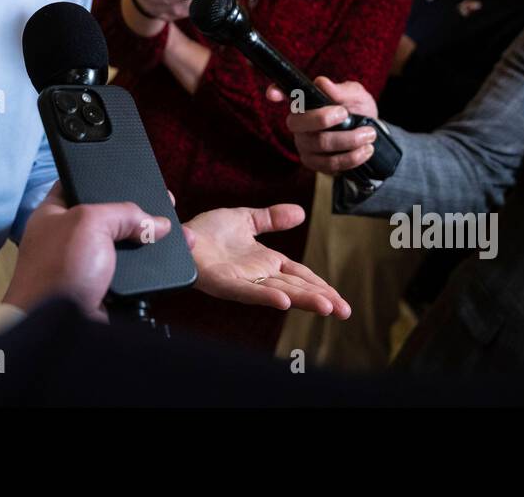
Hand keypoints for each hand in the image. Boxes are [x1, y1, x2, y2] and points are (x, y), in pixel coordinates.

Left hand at [3, 183, 171, 319]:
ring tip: (174, 234)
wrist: (57, 328)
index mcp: (53, 214)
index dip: (105, 178)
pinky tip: (168, 262)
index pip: (80, 185)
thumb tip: (157, 224)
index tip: (132, 176)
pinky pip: (132, 274)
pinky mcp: (104, 289)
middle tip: (163, 206)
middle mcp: (69, 238)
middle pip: (110, 217)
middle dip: (137, 214)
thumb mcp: (90, 222)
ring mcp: (87, 265)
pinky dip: (150, 271)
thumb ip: (125, 213)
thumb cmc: (57, 270)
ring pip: (125, 247)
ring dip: (148, 243)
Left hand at [185, 205, 350, 318]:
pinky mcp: (223, 282)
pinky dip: (265, 297)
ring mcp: (242, 281)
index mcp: (265, 262)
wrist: (178, 233)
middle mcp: (257, 275)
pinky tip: (283, 302)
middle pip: (295, 288)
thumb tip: (301, 212)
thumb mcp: (245, 218)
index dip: (320, 286)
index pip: (300, 276)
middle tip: (344, 311)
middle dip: (320, 299)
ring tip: (327, 308)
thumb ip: (272, 218)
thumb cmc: (207, 231)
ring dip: (302, 299)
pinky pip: (246, 291)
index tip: (340, 300)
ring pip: (278, 292)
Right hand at [267, 75, 379, 173]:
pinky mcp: (314, 163)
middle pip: (298, 123)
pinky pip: (329, 163)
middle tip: (347, 114)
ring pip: (319, 144)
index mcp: (305, 101)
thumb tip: (322, 83)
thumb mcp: (357, 96)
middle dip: (323, 118)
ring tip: (368, 134)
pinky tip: (365, 151)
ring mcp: (304, 144)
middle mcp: (299, 123)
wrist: (371, 138)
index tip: (273, 94)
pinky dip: (351, 157)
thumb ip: (342, 90)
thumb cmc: (358, 111)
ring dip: (348, 140)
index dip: (276, 93)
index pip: (284, 94)